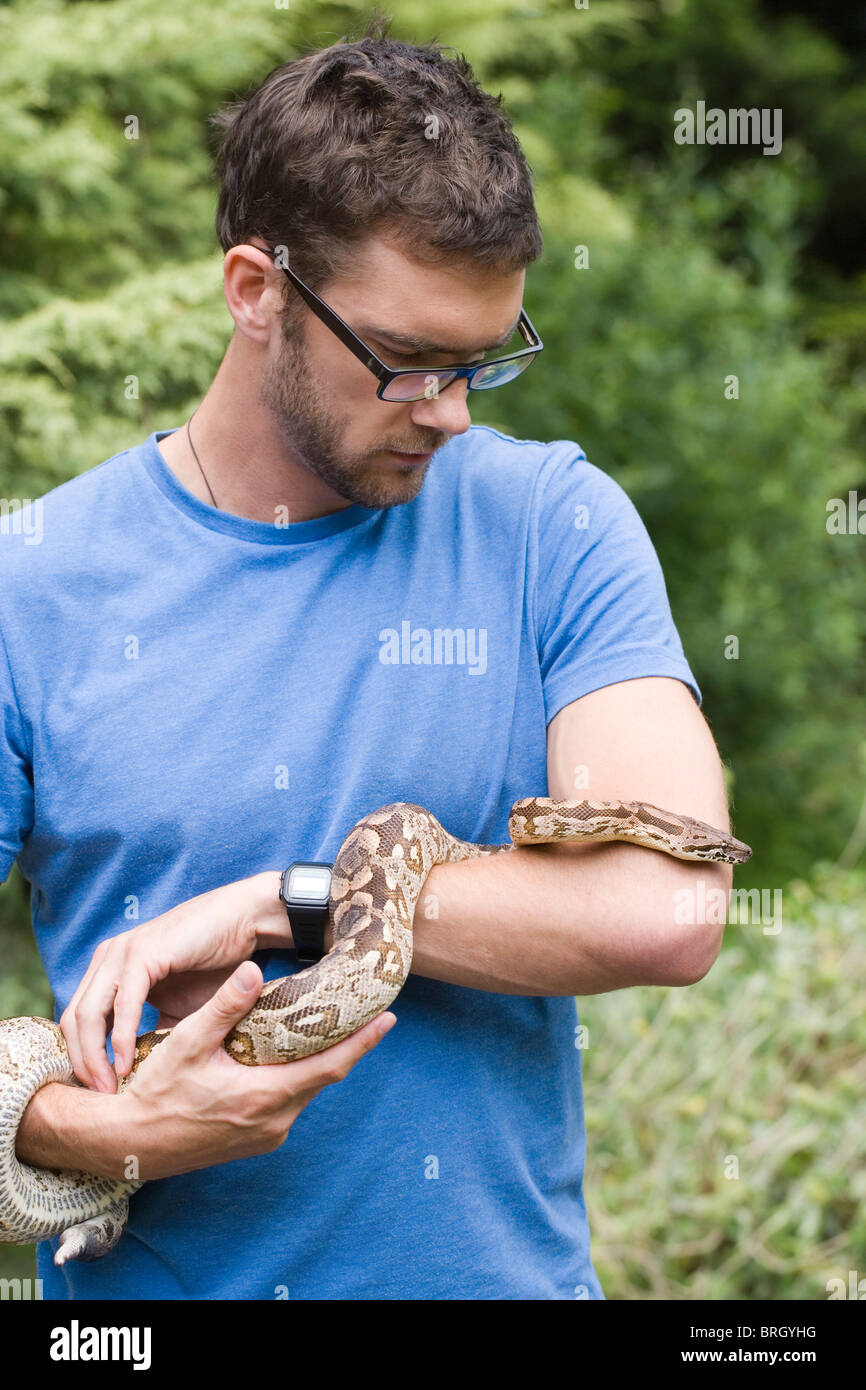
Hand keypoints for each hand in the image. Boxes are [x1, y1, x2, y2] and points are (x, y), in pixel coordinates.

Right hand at [19, 963, 395, 1180]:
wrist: (127, 1142)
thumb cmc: (154, 1090)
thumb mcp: (187, 1042)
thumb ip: (225, 1006)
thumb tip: (254, 969)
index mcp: (264, 1097)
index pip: (331, 1065)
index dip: (363, 1042)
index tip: (390, 1018)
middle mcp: (273, 1122)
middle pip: (323, 1077)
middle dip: (345, 1046)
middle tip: (366, 1013)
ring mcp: (265, 1136)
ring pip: (305, 1090)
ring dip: (318, 1062)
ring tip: (331, 1028)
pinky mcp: (253, 1140)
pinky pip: (288, 1104)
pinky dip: (296, 1079)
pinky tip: (290, 1057)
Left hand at [59, 871, 287, 1091]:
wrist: (243, 923)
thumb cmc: (214, 966)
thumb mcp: (178, 1009)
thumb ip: (153, 1032)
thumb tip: (139, 1071)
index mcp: (109, 968)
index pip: (77, 1019)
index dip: (82, 1057)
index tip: (99, 1090)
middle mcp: (107, 957)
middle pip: (73, 1019)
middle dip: (82, 1063)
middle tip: (99, 1096)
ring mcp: (122, 952)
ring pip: (88, 1013)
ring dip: (95, 1056)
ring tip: (109, 1086)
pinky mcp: (144, 953)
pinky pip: (123, 1002)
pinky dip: (120, 1036)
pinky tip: (126, 1062)